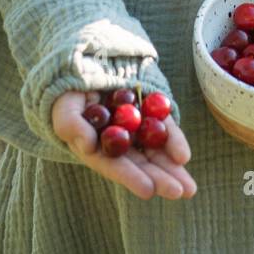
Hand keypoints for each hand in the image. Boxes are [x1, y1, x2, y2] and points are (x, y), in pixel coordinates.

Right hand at [52, 89, 196, 199]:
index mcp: (95, 146)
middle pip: (140, 163)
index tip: (148, 190)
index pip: (113, 165)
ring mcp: (135, 126)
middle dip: (160, 179)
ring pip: (155, 150)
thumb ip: (70, 124)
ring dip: (172, 169)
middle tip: (180, 192)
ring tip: (189, 189)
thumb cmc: (69, 89)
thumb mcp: (64, 104)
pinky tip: (183, 156)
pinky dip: (174, 141)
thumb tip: (87, 145)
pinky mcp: (149, 110)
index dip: (130, 177)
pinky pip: (163, 127)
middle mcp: (117, 141)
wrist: (87, 61)